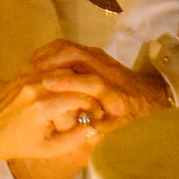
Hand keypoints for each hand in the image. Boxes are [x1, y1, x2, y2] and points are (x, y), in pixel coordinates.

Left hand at [0, 76, 105, 178]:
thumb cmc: (20, 145)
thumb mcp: (49, 149)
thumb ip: (74, 139)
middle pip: (69, 77)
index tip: (99, 109)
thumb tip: (95, 128)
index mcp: (42, 109)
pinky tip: (67, 82)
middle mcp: (34, 89)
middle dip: (84, 86)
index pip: (76, 96)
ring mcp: (27, 79)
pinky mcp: (22, 75)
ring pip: (59, 68)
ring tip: (83, 89)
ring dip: (73, 77)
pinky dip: (60, 73)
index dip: (91, 102)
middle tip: (93, 97)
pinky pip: (46, 67)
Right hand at [26, 40, 169, 126]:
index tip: (48, 86)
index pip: (92, 82)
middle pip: (77, 55)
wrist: (147, 96)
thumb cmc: (130, 116)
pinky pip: (70, 46)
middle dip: (52, 62)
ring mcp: (99, 58)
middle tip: (30, 73)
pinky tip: (40, 60)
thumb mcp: (120, 128)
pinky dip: (53, 51)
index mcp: (113, 91)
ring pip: (71, 47)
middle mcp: (106, 69)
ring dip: (50, 54)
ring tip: (31, 66)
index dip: (69, 83)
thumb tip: (84, 132)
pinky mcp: (94, 54)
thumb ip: (102, 130)